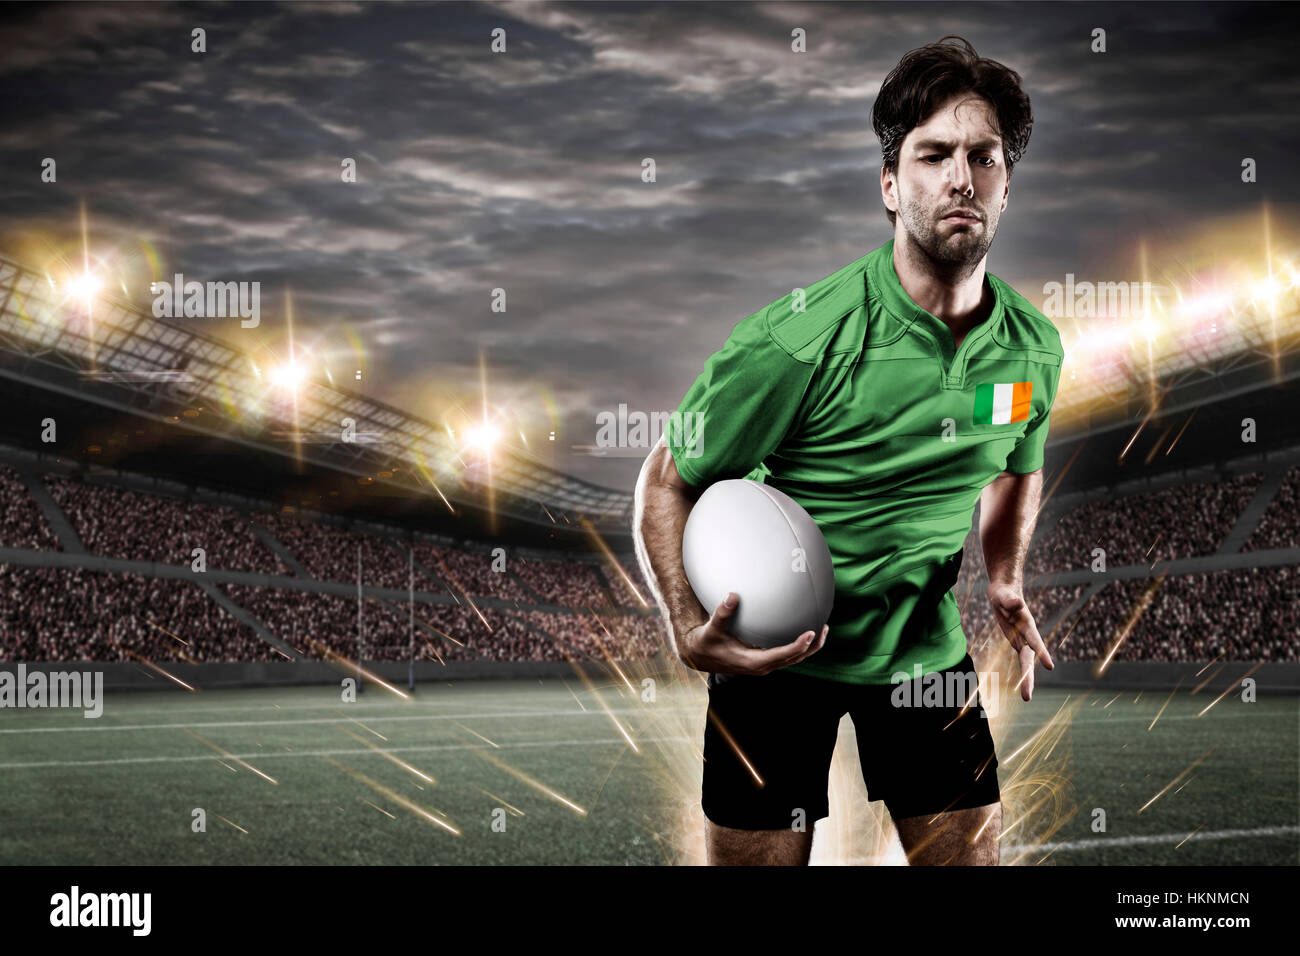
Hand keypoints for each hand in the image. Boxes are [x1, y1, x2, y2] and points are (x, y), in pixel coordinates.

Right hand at [677, 592, 827, 674]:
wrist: (701, 657)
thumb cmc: (707, 643)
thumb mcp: (712, 628)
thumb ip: (722, 614)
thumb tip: (732, 596)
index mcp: (753, 662)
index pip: (781, 655)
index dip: (797, 646)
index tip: (810, 633)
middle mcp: (762, 667)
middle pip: (794, 659)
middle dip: (812, 646)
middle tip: (824, 628)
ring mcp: (765, 665)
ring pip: (793, 659)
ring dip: (809, 647)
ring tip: (823, 629)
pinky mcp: (764, 661)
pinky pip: (787, 655)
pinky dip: (799, 646)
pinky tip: (804, 632)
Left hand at [988, 581, 1053, 700]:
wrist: (1005, 592)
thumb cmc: (1004, 592)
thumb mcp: (1003, 595)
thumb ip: (1010, 600)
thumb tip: (1017, 602)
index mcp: (1026, 625)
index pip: (1034, 640)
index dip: (1041, 652)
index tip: (1050, 666)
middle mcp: (1026, 635)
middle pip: (1029, 659)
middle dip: (1029, 677)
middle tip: (1028, 698)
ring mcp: (1021, 640)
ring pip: (1026, 662)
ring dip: (1027, 679)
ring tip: (1027, 698)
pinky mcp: (1015, 642)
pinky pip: (1020, 659)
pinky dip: (1022, 672)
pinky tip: (1023, 685)